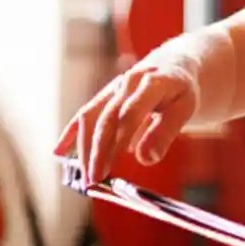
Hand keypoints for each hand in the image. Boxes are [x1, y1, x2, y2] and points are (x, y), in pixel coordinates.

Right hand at [53, 33, 207, 185]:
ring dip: (84, 148)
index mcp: (151, 83)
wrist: (174, 65)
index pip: (130, 113)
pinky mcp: (104, 96)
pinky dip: (70, 133)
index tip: (110, 167)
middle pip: (106, 119)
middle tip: (93, 180)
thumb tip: (146, 159)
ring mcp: (113, 88)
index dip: (117, 141)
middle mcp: (127, 83)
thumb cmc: (181, 90)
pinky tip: (59, 153)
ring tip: (85, 176)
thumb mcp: (185, 108)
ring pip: (91, 117)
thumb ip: (167, 132)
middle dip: (97, 151)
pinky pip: (84, 114)